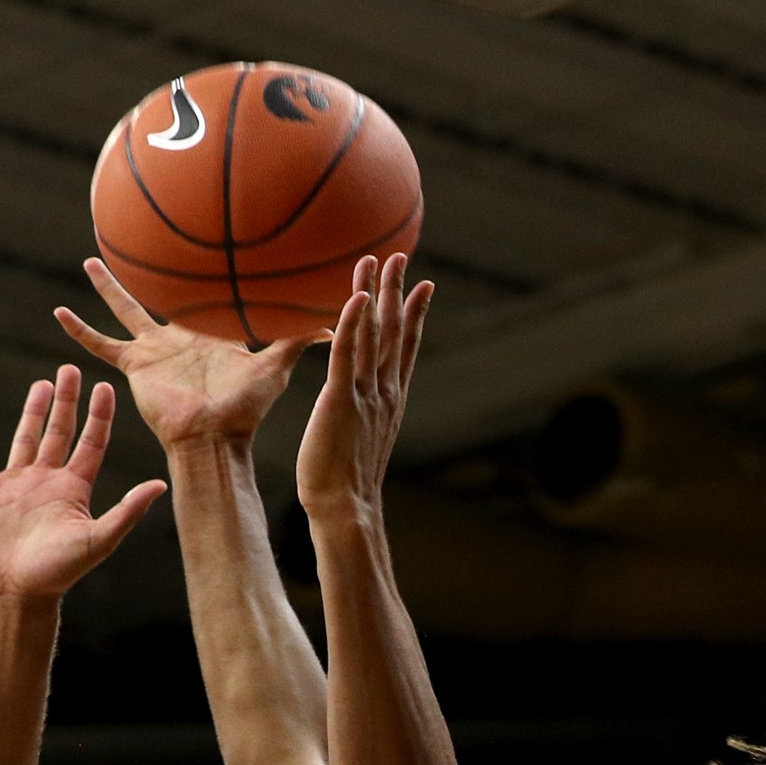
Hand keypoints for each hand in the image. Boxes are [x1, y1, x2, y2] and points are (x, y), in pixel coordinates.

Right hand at [0, 367, 164, 600]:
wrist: (13, 594)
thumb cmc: (57, 572)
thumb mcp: (98, 539)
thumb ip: (128, 511)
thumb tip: (162, 485)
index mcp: (74, 491)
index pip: (91, 444)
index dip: (99, 417)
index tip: (106, 387)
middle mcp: (45, 483)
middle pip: (59, 433)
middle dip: (67, 402)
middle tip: (71, 370)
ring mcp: (12, 486)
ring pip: (23, 438)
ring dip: (31, 411)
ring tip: (42, 384)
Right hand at [57, 259, 314, 450]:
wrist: (213, 438)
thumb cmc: (246, 409)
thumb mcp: (274, 367)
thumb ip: (297, 341)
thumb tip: (336, 320)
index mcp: (210, 334)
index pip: (208, 299)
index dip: (211, 279)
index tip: (209, 248)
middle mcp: (181, 338)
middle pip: (162, 296)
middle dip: (154, 272)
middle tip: (141, 240)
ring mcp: (155, 352)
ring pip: (125, 310)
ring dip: (108, 287)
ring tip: (91, 262)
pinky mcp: (135, 366)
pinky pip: (102, 345)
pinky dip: (81, 332)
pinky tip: (57, 313)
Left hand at [297, 255, 434, 520]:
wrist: (345, 508)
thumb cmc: (345, 484)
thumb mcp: (360, 441)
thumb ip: (362, 417)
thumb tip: (358, 414)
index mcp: (390, 401)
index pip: (406, 349)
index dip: (416, 315)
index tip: (424, 286)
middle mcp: (383, 392)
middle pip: (395, 332)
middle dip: (398, 292)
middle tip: (399, 256)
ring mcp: (365, 395)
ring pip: (372, 335)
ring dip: (373, 294)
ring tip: (372, 261)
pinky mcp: (341, 400)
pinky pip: (347, 355)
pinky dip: (353, 324)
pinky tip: (357, 298)